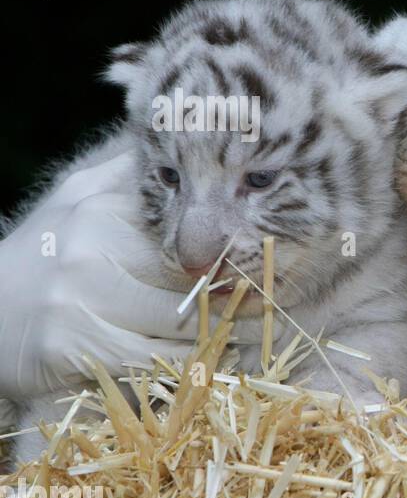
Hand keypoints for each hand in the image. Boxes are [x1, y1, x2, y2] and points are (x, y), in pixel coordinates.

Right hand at [0, 152, 269, 397]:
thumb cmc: (45, 256)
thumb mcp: (80, 199)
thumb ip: (131, 176)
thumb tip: (178, 135)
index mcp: (103, 207)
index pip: (191, 227)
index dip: (233, 245)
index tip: (266, 256)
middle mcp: (91, 247)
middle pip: (194, 275)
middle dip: (237, 292)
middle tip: (269, 301)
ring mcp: (79, 297)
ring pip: (184, 320)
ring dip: (218, 332)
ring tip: (241, 330)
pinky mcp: (73, 344)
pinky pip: (157, 358)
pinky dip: (185, 361)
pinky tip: (198, 359)